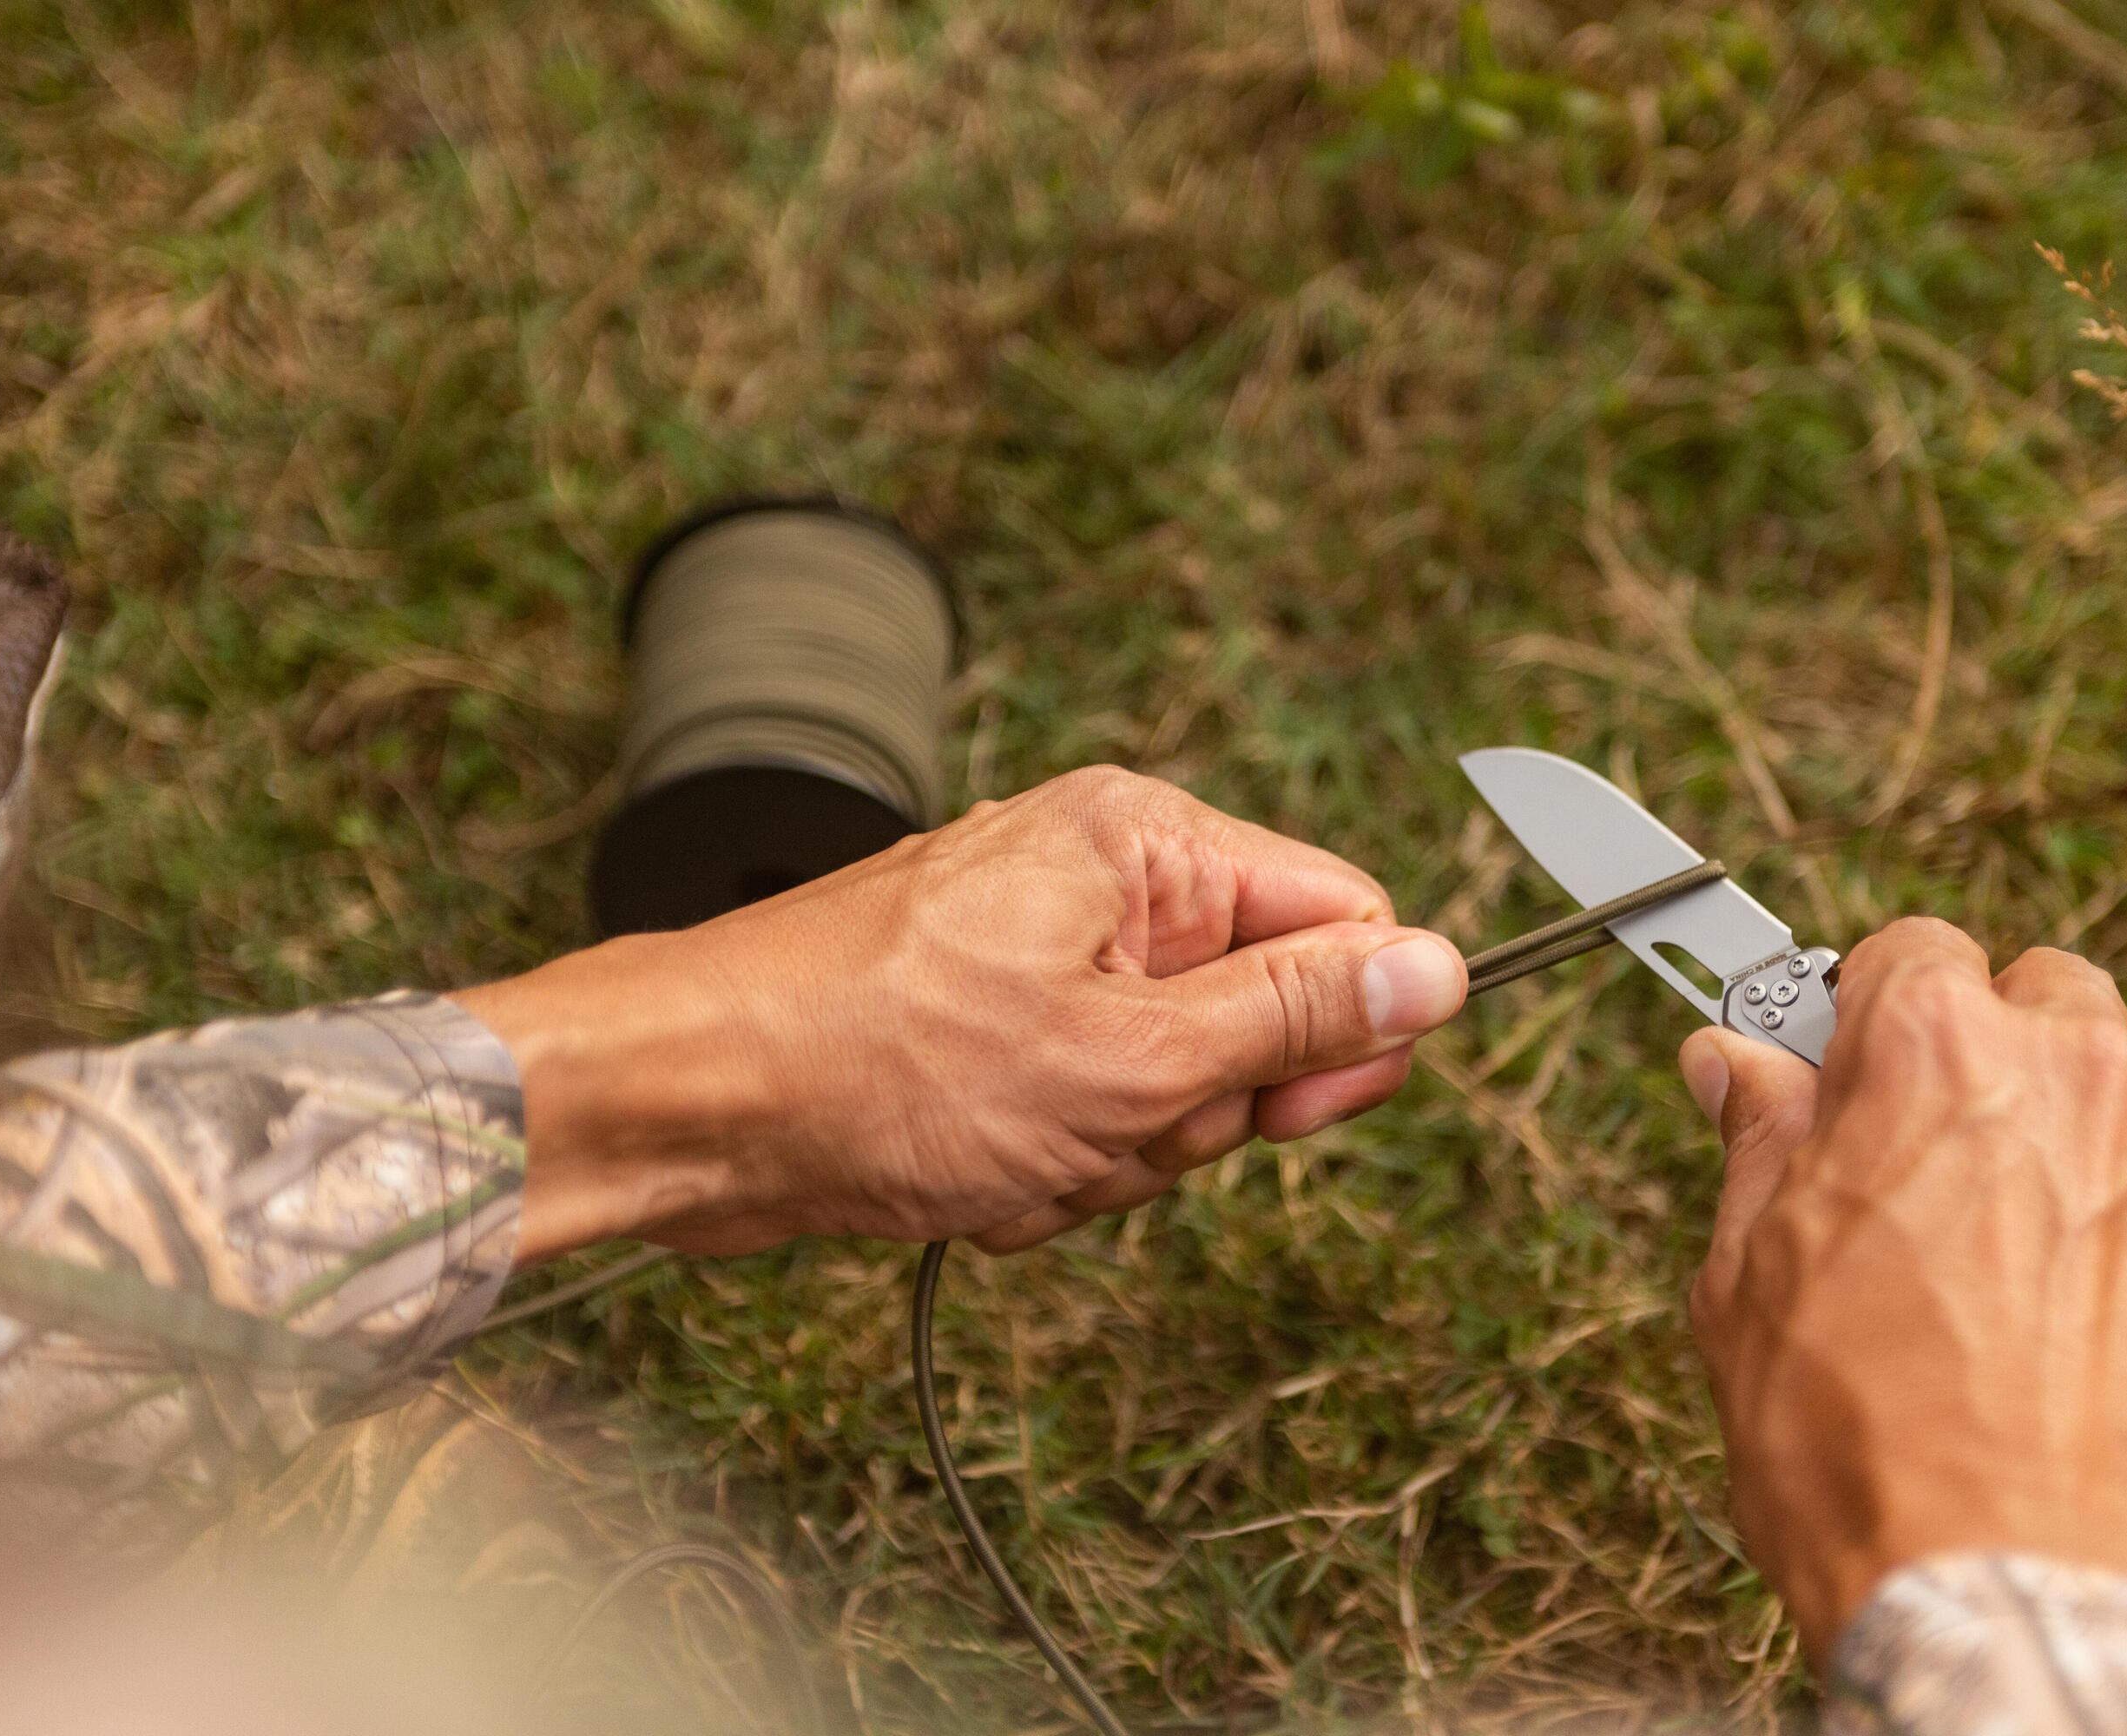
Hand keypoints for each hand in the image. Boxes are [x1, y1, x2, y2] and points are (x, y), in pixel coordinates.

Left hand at [456, 766, 1466, 1262]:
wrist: (690, 1110)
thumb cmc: (886, 1062)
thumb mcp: (1133, 1057)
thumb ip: (1296, 1017)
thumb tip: (1436, 969)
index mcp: (1146, 845)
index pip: (1337, 920)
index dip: (1335, 1033)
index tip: (1285, 1108)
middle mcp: (1099, 885)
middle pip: (1254, 1022)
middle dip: (1190, 1114)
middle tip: (1101, 1124)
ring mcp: (1041, 961)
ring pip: (1169, 1093)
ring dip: (1108, 1157)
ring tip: (1013, 1150)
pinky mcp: (992, 1032)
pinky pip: (1085, 1119)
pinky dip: (1044, 1170)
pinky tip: (970, 1172)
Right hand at [1679, 917, 2126, 1663]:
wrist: (2006, 1587)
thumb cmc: (1855, 1447)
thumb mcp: (1746, 1280)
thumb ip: (1756, 1144)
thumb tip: (1731, 1063)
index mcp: (1926, 1051)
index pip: (1909, 952)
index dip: (1869, 1016)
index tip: (1849, 1072)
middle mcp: (2068, 1071)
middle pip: (2042, 993)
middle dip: (1994, 1057)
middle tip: (1941, 1166)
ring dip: (2103, 1120)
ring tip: (2049, 1232)